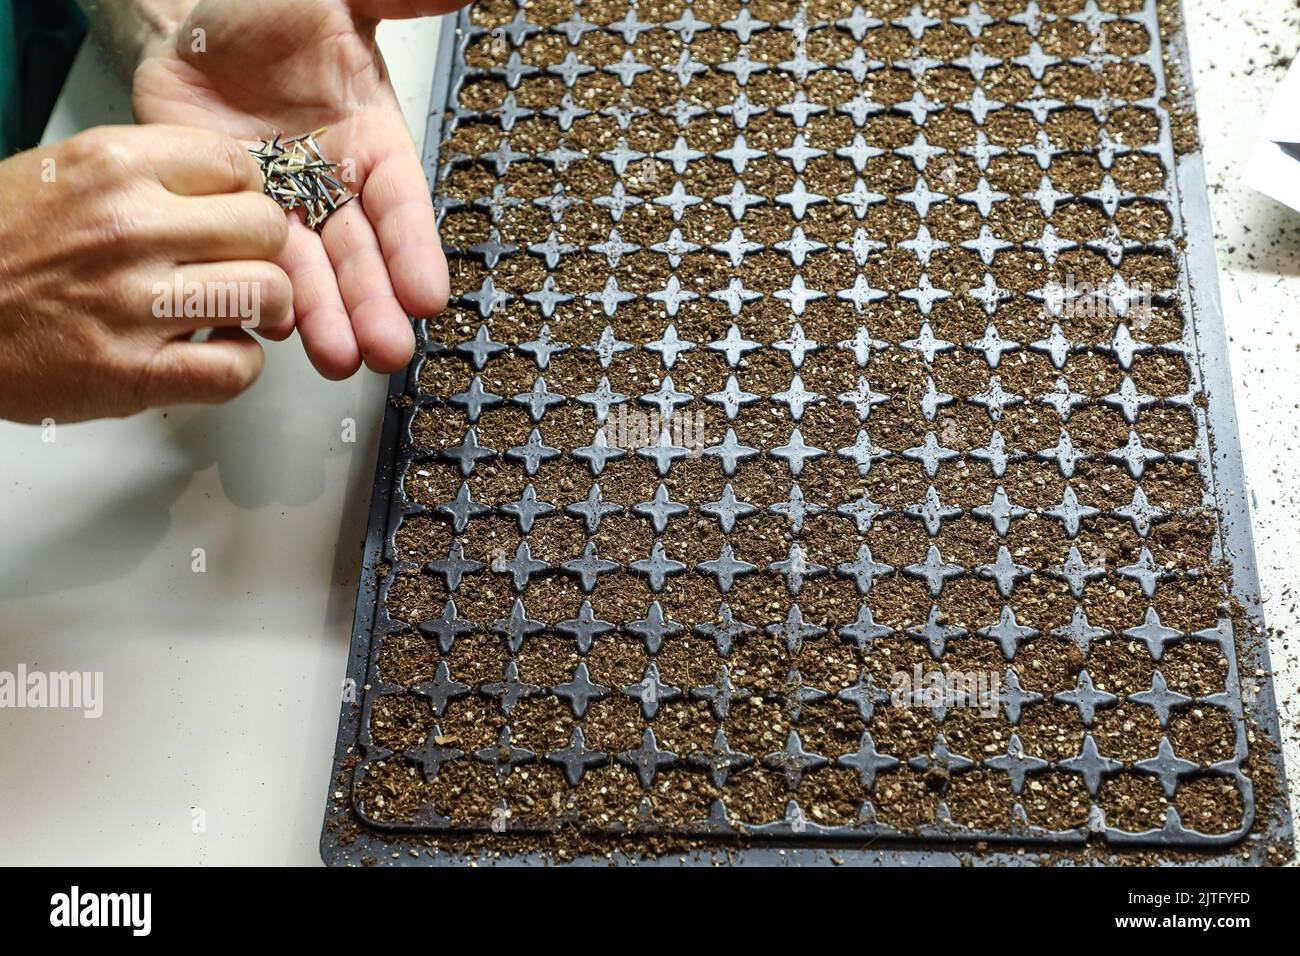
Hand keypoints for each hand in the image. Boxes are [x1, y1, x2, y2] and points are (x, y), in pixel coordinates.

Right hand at [0, 124, 290, 423]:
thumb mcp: (63, 176)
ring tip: (236, 313)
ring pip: (269, 294)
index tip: (232, 216)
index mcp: (112, 167)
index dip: (246, 196)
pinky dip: (239, 366)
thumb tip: (231, 191)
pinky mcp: (134, 373)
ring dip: (264, 310)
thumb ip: (147, 176)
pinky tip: (211, 353)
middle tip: (241, 268)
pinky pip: (238, 369)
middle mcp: (128, 228)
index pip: (237, 165)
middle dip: (264, 252)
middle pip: (267, 229)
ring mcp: (133, 303)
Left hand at [133, 0, 466, 379]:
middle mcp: (335, 189)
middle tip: (387, 350)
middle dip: (375, 306)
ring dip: (325, 319)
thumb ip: (397, 0)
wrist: (190, 25)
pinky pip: (247, 262)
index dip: (414, 251)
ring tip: (338, 358)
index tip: (428, 297)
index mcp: (374, 145)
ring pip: (309, 272)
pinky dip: (258, 294)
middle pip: (361, 257)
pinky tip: (269, 324)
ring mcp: (284, 209)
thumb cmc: (268, 13)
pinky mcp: (231, 219)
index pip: (401, 205)